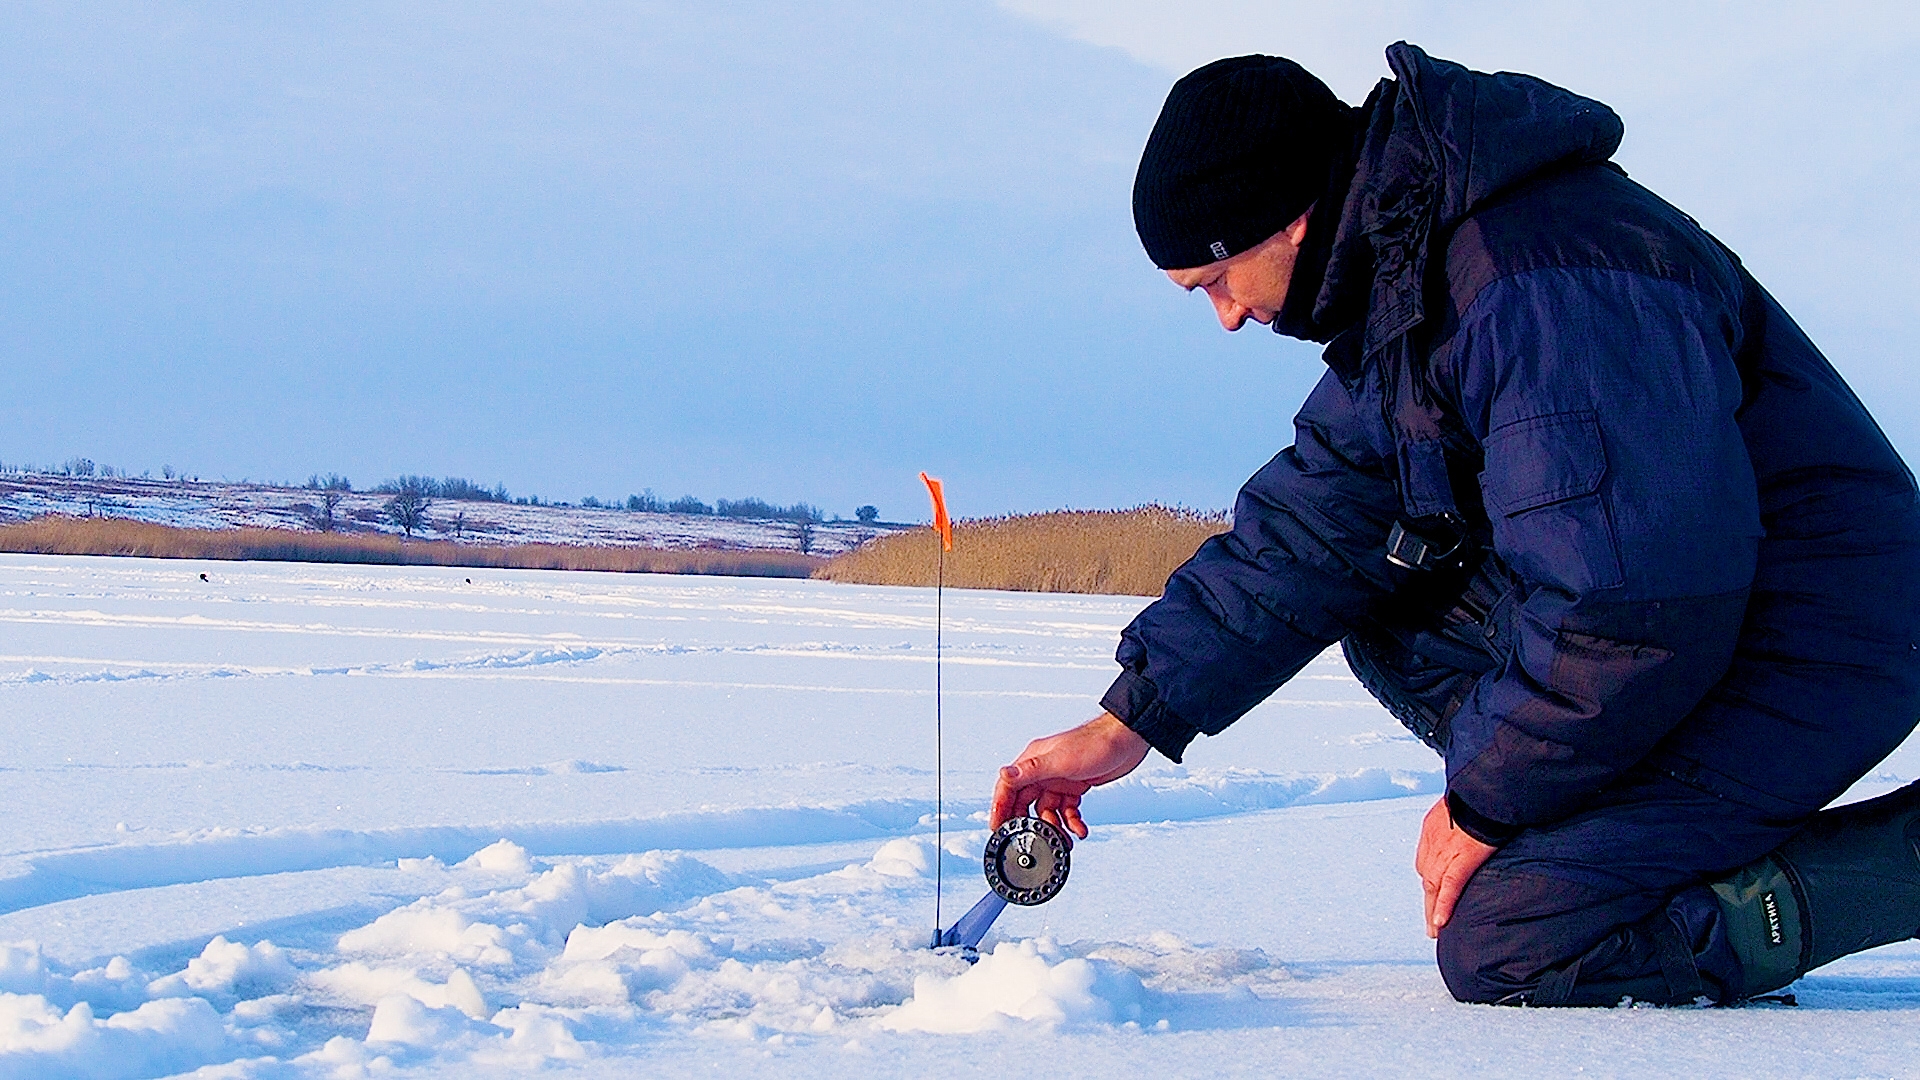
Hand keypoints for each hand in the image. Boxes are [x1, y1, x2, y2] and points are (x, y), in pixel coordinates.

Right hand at [989, 713, 1149, 838]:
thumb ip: (1032, 770)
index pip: (1009, 787)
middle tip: (1031, 840)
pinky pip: (1066, 810)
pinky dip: (1071, 822)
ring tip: (1064, 840)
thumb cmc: (1095, 743)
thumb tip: (1005, 774)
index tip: (997, 827)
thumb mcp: (1061, 760)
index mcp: (1033, 761)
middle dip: (1029, 823)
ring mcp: (1059, 780)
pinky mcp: (1074, 787)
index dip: (1000, 807)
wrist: (1127, 741)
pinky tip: (1079, 829)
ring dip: (1054, 826)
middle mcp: (1043, 771)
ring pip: (1047, 810)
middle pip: (1026, 802)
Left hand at [1415, 795, 1495, 937]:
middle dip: (1429, 897)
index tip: (1433, 889)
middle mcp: (1433, 840)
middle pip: (1427, 876)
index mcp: (1433, 825)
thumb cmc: (1482, 791)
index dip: (1430, 876)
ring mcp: (1445, 851)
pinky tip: (1440, 924)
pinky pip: (1450, 887)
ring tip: (1434, 930)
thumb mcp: (1466, 801)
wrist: (1488, 788)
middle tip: (1431, 919)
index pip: (1427, 858)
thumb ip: (1464, 815)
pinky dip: (1444, 906)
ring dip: (1432, 910)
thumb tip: (1475, 819)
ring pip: (1433, 887)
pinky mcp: (1462, 859)